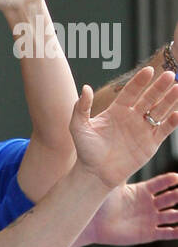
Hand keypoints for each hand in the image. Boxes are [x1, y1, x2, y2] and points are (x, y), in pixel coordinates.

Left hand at [70, 67, 177, 188]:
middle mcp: (133, 117)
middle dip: (159, 87)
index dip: (140, 81)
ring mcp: (143, 129)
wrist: (95, 175)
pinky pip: (164, 130)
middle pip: (149, 98)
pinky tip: (177, 113)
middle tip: (170, 75)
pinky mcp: (150, 144)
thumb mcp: (79, 128)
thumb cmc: (85, 152)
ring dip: (169, 100)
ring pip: (160, 111)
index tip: (149, 71)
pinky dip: (172, 122)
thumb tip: (85, 88)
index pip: (131, 91)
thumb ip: (81, 108)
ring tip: (177, 88)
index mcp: (118, 109)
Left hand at [93, 173, 177, 244]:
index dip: (169, 180)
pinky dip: (175, 232)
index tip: (176, 177)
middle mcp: (149, 204)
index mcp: (142, 190)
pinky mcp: (148, 234)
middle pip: (170, 197)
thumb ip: (123, 170)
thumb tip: (126, 150)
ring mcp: (149, 219)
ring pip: (171, 215)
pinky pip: (165, 233)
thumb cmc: (101, 204)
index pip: (161, 183)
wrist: (93, 225)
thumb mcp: (114, 184)